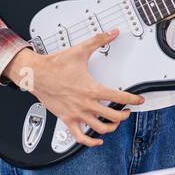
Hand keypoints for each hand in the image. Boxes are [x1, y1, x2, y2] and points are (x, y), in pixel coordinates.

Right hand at [1, 29, 143, 147]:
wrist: (36, 73)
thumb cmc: (55, 65)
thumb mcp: (80, 50)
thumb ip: (99, 40)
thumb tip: (111, 33)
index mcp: (92, 89)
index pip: (119, 97)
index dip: (133, 99)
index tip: (138, 100)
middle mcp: (86, 104)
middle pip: (113, 117)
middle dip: (124, 115)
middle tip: (127, 111)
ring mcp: (77, 114)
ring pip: (100, 129)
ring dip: (111, 128)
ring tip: (114, 123)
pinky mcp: (67, 119)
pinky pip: (80, 137)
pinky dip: (90, 142)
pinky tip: (97, 140)